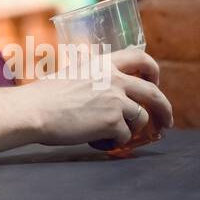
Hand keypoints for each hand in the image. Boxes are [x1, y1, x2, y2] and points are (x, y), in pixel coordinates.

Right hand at [19, 46, 173, 149]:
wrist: (33, 110)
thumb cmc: (44, 95)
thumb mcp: (72, 72)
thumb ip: (91, 74)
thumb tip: (100, 82)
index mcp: (103, 63)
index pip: (140, 57)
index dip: (152, 70)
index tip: (154, 82)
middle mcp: (114, 78)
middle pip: (154, 93)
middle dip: (165, 110)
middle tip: (166, 121)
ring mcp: (116, 99)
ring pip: (141, 118)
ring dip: (130, 129)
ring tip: (109, 135)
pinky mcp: (113, 121)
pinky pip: (124, 136)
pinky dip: (113, 142)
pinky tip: (96, 140)